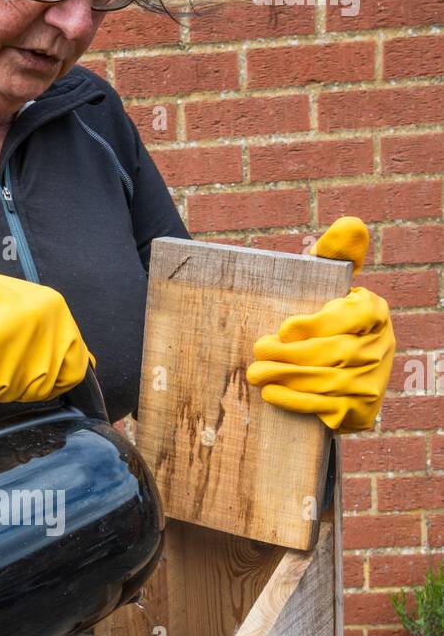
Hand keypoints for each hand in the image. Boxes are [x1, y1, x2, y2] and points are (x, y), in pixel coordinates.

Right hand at [0, 225, 94, 408]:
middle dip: (14, 382)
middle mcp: (41, 330)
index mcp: (55, 311)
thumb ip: (51, 336)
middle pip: (40, 388)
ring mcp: (11, 353)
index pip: (77, 371)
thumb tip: (88, 369)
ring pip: (6, 396)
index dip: (51, 379)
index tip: (29, 372)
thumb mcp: (23, 309)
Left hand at [245, 217, 395, 432]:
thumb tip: (349, 225)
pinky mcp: (359, 411)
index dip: (317, 324)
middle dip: (289, 354)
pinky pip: (326, 408)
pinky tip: (270, 394)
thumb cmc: (328, 320)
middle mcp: (380, 348)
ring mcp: (372, 382)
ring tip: (255, 373)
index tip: (284, 328)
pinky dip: (295, 401)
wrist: (344, 375)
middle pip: (333, 352)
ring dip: (286, 378)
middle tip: (256, 351)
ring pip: (326, 381)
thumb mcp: (333, 285)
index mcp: (375, 312)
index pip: (352, 317)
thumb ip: (335, 255)